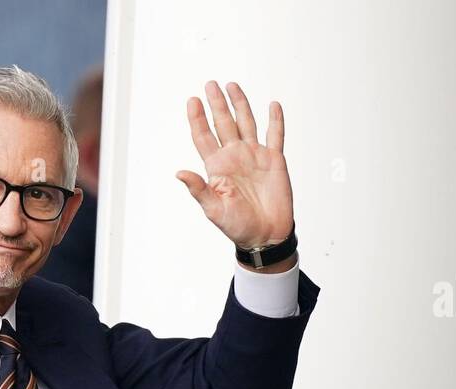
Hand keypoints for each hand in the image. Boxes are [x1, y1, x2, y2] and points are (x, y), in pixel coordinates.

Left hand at [177, 81, 293, 249]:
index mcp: (217, 167)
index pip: (204, 137)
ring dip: (240, 104)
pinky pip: (275, 135)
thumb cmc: (238, 226)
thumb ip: (198, 188)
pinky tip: (272, 105)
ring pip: (246, 123)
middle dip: (217, 104)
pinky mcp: (274, 161)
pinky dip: (275, 120)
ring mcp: (254, 156)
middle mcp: (234, 157)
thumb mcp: (213, 209)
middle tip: (210, 84)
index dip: (198, 119)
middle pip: (223, 124)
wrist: (265, 236)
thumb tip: (179, 172)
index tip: (192, 101)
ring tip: (232, 86)